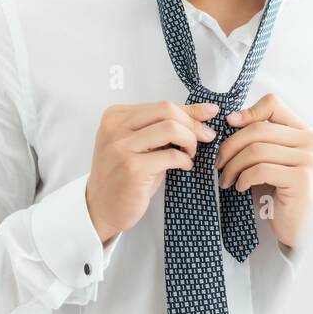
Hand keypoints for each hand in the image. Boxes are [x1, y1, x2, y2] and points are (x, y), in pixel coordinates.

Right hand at [85, 100, 218, 243]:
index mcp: (116, 116)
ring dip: (190, 141)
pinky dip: (185, 160)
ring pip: (171, 128)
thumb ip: (164, 126)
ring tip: (190, 154)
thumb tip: (205, 111)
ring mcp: (122, 147)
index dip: (190, 111)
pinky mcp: (132, 168)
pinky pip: (171, 155)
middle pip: (167, 110)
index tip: (210, 115)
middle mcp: (116, 128)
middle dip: (193, 124)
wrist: (102, 208)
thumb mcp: (142, 144)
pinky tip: (184, 166)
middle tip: (206, 137)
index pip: (162, 105)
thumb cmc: (125, 175)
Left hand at [215, 93, 312, 250]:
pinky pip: (261, 170)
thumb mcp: (267, 158)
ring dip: (233, 166)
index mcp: (303, 130)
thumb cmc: (278, 191)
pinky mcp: (301, 179)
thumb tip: (231, 118)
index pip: (273, 104)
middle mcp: (310, 140)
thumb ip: (257, 137)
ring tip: (226, 179)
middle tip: (218, 163)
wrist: (297, 225)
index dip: (247, 112)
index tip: (229, 125)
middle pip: (259, 129)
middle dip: (230, 146)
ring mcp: (308, 159)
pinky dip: (243, 178)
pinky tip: (240, 187)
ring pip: (256, 150)